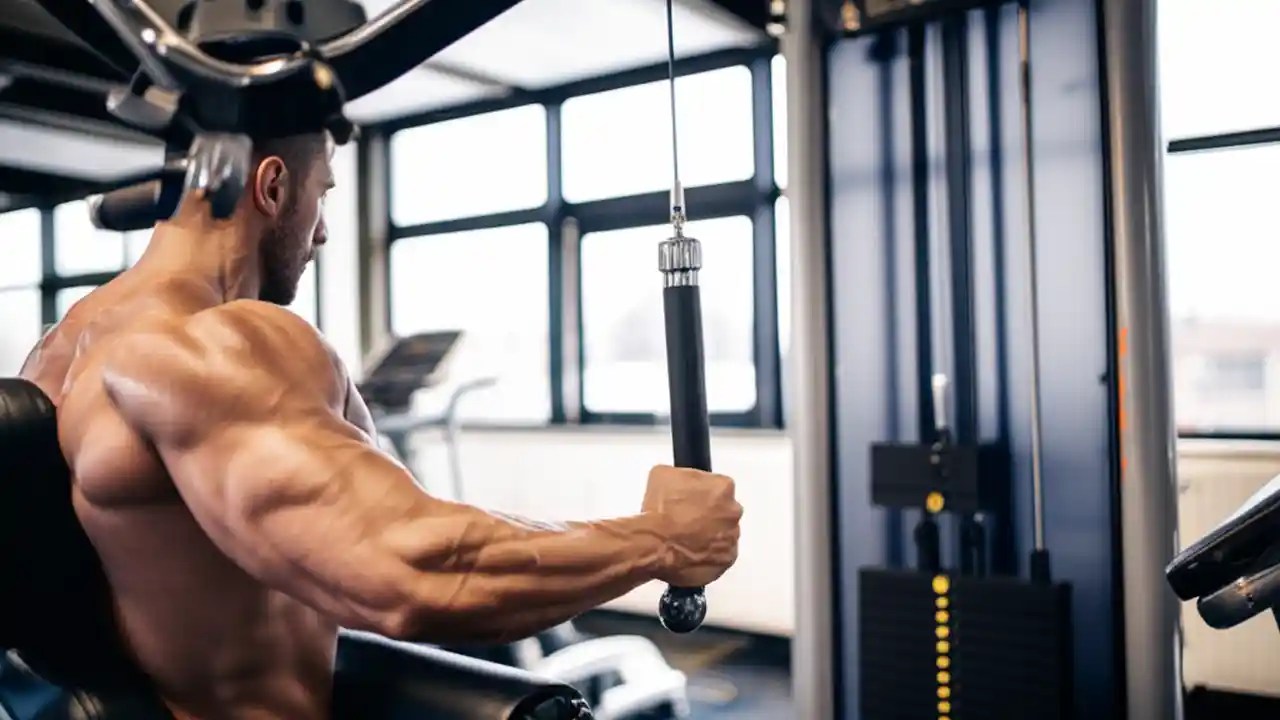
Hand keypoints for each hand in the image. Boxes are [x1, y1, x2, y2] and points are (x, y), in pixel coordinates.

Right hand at [642, 465, 741, 587]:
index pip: (719, 487)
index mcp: (723, 487)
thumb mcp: (662, 475)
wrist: (654, 543)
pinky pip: (719, 558)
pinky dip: (708, 557)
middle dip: (709, 515)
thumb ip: (680, 475)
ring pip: (723, 535)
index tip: (691, 499)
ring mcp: (732, 539)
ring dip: (709, 536)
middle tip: (688, 520)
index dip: (702, 493)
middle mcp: (733, 512)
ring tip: (686, 540)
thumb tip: (677, 480)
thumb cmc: (660, 512)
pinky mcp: (725, 562)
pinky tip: (690, 554)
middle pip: (725, 511)